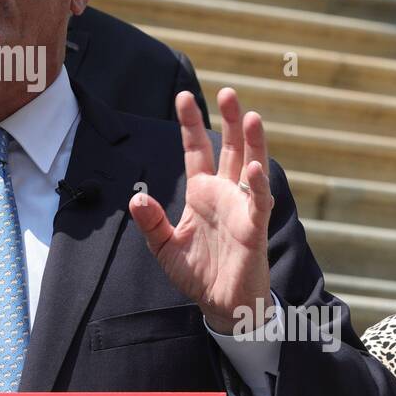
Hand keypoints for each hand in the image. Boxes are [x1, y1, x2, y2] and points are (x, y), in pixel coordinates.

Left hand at [129, 89, 273, 333]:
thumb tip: (136, 197)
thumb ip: (151, 222)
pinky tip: (252, 165)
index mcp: (202, 193)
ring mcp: (242, 207)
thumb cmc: (197, 273)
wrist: (222, 304)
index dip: (190, 124)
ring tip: (251, 115)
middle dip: (230, 120)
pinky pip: (258, 200)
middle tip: (227, 91)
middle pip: (229, 148)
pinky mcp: (255, 227)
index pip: (197, 150)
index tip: (182, 97)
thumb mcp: (164, 247)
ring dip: (252, 142)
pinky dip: (258, 183)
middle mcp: (225, 193)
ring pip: (250, 166)